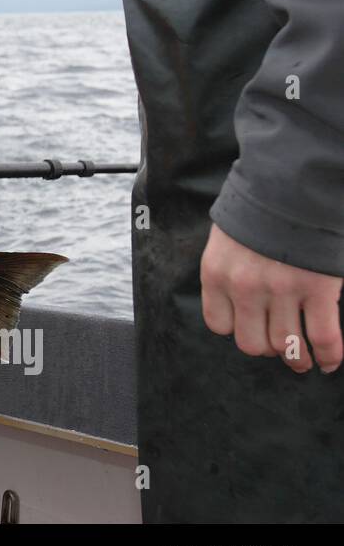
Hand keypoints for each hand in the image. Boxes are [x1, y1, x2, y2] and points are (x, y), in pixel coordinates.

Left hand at [201, 223, 342, 373]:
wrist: (292, 184)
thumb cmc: (259, 208)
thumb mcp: (227, 239)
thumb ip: (230, 270)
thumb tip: (239, 299)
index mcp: (217, 273)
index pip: (218, 324)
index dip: (236, 329)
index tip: (250, 327)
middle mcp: (244, 287)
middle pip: (251, 342)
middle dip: (266, 347)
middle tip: (278, 345)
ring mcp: (281, 291)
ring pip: (285, 345)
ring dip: (296, 358)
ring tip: (303, 362)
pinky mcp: (316, 289)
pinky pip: (321, 336)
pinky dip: (327, 355)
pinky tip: (329, 362)